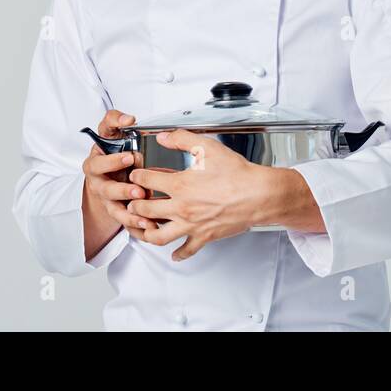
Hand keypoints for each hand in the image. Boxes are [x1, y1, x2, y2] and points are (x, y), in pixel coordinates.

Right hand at [82, 111, 157, 249]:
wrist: (104, 174)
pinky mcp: (118, 214)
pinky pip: (126, 224)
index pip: (98, 163)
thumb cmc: (110, 152)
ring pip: (116, 211)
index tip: (130, 156)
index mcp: (96, 164)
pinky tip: (150, 227)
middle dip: (122, 190)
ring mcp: (108, 201)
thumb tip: (128, 118)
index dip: (112, 161)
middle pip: (107, 190)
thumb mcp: (109, 133)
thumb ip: (114, 120)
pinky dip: (137, 227)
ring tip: (146, 216)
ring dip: (130, 214)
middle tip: (138, 189)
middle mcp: (100, 184)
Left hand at [125, 129, 277, 261]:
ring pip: (158, 236)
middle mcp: (181, 208)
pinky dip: (178, 253)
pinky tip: (174, 254)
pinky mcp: (204, 236)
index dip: (136, 176)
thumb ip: (182, 139)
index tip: (134, 175)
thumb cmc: (237, 173)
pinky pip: (187, 250)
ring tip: (142, 227)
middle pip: (145, 210)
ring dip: (146, 232)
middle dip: (133, 205)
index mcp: (180, 185)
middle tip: (131, 201)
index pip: (145, 181)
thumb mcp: (207, 147)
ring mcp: (192, 225)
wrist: (259, 194)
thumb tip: (164, 137)